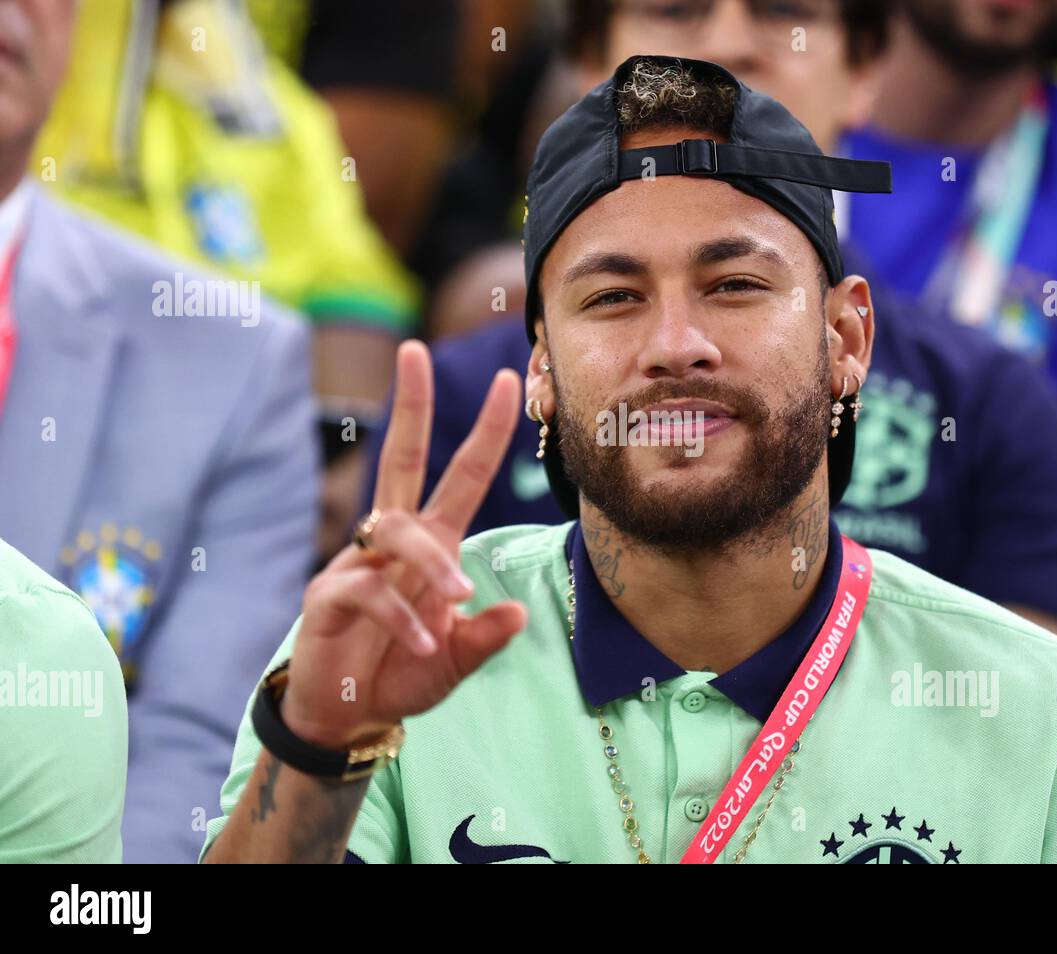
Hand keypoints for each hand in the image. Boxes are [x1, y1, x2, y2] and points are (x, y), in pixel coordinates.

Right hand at [282, 341, 527, 748]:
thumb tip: (517, 614)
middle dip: (410, 404)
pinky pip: (369, 589)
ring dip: (434, 563)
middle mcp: (394, 541)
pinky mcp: (328, 595)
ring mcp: (358, 563)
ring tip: (458, 599)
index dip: (484, 432)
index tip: (506, 382)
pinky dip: (405, 618)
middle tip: (415, 350)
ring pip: (397, 531)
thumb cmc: (403, 673)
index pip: (462, 476)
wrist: (346, 716)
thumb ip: (486, 639)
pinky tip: (424, 642)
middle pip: (401, 458)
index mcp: (432, 544)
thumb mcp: (457, 659)